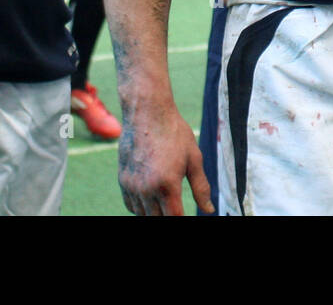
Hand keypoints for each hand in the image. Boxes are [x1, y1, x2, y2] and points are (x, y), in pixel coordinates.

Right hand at [118, 96, 211, 215]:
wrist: (146, 112)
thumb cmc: (174, 132)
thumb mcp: (194, 159)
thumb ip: (201, 188)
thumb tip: (209, 210)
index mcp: (167, 185)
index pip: (175, 218)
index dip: (182, 219)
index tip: (186, 215)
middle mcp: (146, 188)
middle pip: (158, 219)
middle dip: (169, 215)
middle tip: (177, 207)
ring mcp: (132, 185)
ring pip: (143, 214)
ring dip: (154, 213)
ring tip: (166, 201)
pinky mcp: (123, 180)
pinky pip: (131, 205)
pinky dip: (141, 206)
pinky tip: (151, 198)